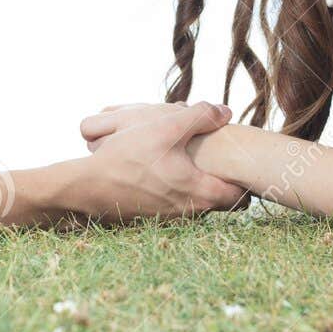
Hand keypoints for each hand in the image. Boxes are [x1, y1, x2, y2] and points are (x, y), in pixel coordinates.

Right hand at [72, 101, 247, 220]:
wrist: (88, 187)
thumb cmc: (128, 157)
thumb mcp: (166, 127)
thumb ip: (200, 116)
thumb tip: (226, 112)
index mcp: (200, 194)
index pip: (240, 197)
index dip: (244, 180)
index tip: (241, 164)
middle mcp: (190, 213)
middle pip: (221, 202)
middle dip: (224, 182)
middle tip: (221, 161)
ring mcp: (171, 219)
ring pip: (198, 203)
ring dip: (199, 185)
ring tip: (192, 163)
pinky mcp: (154, 219)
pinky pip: (177, 205)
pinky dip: (178, 191)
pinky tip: (167, 172)